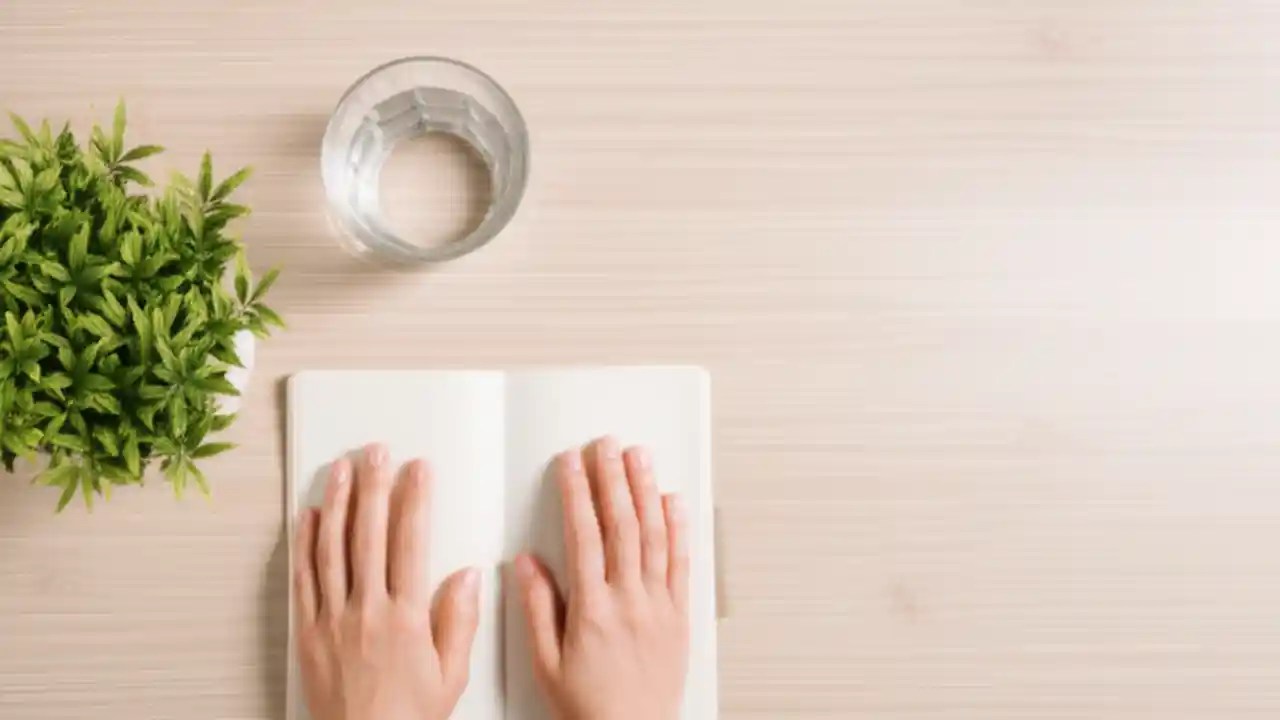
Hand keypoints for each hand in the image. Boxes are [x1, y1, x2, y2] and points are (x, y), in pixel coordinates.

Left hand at [292, 443, 479, 719]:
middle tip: (377, 452)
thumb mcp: (451, 674)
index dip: (415, 500)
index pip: (411, 542)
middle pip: (368, 534)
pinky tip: (310, 517)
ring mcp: (332, 619)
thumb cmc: (408, 717)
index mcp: (405, 618)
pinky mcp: (308, 632)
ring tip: (343, 469)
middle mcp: (366, 611)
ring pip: (332, 548)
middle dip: (374, 487)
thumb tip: (466, 575)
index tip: (419, 470)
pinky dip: (305, 543)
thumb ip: (459, 621)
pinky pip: (304, 579)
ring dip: (338, 503)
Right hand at [513, 436, 689, 719]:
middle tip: (605, 445)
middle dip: (611, 479)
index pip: (583, 535)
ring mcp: (659, 605)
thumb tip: (527, 563)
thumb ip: (537, 609)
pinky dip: (679, 527)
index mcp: (592, 609)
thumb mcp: (545, 663)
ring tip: (638, 457)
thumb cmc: (588, 708)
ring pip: (654, 535)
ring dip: (645, 490)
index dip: (577, 493)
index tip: (570, 463)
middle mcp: (629, 601)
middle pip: (621, 525)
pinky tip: (673, 501)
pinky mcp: (679, 614)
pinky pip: (682, 562)